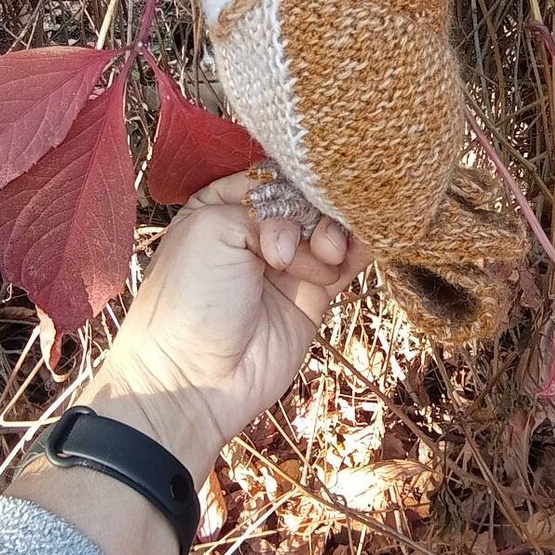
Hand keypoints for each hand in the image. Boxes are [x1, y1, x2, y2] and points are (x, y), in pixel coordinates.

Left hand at [80, 173, 368, 484]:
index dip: (289, 181)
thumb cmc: (189, 300)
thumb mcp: (213, 230)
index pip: (270, 175)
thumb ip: (266, 211)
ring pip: (330, 228)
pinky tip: (365, 245)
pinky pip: (347, 263)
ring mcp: (286, 264)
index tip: (295, 196)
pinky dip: (361, 250)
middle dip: (315, 210)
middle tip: (311, 237)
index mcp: (221, 207)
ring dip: (337, 233)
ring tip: (327, 256)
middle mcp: (256, 232)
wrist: (194, 379)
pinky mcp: (313, 295)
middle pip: (306, 199)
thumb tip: (304, 234)